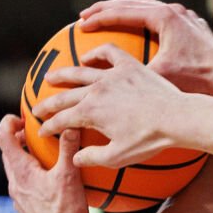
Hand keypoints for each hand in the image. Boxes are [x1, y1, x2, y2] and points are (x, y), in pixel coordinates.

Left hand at [0, 115, 89, 212]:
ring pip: (17, 170)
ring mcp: (19, 198)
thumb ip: (68, 148)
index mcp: (21, 171)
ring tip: (48, 155)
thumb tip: (70, 125)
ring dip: (28, 158)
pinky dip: (34, 175)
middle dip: (20, 139)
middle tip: (38, 133)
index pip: (2, 137)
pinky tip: (54, 181)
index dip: (8, 122)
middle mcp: (15, 183)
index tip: (23, 118)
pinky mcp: (27, 209)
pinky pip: (25, 185)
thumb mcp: (69, 176)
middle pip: (8, 153)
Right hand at [33, 46, 190, 168]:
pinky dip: (96, 53)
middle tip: (36, 109)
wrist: (177, 118)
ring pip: (79, 71)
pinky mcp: (130, 65)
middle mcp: (96, 90)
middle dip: (47, 104)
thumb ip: (93, 158)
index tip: (40, 132)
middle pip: (64, 96)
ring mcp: (112, 74)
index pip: (61, 120)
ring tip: (50, 76)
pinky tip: (89, 57)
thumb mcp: (119, 157)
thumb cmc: (150, 140)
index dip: (48, 127)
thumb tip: (76, 159)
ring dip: (62, 74)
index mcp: (90, 112)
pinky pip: (108, 53)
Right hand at [76, 0, 212, 97]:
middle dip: (107, 9)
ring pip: (148, 9)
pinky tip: (134, 35)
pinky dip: (143, 24)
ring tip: (105, 21)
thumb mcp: (156, 76)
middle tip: (84, 16)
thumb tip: (98, 81)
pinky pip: (162, 20)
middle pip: (133, 3)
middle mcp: (176, 11)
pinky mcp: (193, 28)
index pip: (123, 11)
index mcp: (165, 16)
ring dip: (125, 14)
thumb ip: (128, 73)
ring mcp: (186, 18)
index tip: (81, 24)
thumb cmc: (195, 81)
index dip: (99, 18)